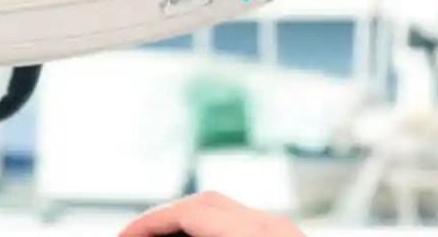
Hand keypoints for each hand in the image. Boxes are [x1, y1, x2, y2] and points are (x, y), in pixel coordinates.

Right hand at [119, 192, 304, 236]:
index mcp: (257, 235)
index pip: (195, 211)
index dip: (152, 221)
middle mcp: (275, 226)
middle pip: (209, 204)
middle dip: (167, 218)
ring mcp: (285, 233)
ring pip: (227, 214)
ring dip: (190, 226)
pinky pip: (243, 227)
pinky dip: (212, 234)